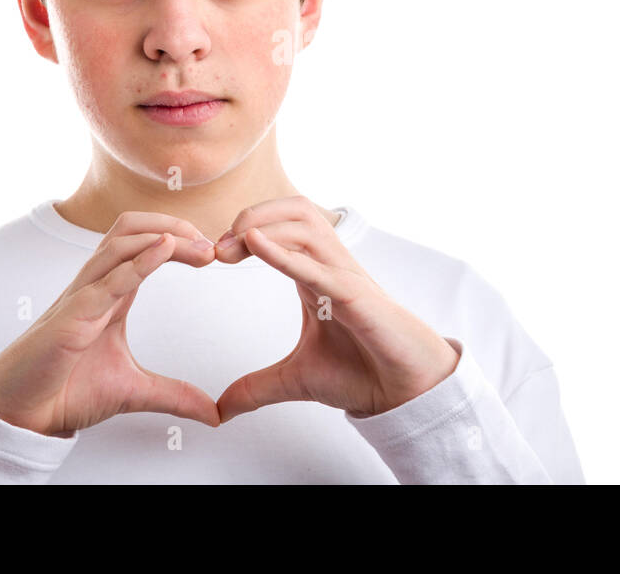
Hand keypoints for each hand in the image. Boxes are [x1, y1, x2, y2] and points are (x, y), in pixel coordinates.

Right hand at [0, 211, 220, 435]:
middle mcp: (95, 287)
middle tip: (211, 243)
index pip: (143, 244)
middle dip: (173, 225)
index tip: (211, 254)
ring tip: (197, 244)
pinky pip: (106, 281)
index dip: (178, 239)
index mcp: (110, 294)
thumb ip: (174, 395)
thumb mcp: (134, 391)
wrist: (23, 415)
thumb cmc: (65, 390)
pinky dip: (138, 262)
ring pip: (117, 244)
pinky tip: (164, 250)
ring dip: (161, 235)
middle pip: (131, 229)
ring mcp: (81, 298)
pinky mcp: (71, 318)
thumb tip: (213, 414)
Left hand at [212, 196, 460, 422]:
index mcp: (316, 274)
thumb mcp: (295, 379)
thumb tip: (220, 410)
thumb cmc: (362, 372)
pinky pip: (318, 266)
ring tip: (235, 243)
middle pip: (295, 210)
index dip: (245, 230)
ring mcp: (345, 277)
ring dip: (266, 225)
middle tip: (220, 247)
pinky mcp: (357, 297)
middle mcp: (331, 266)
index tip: (215, 254)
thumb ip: (256, 388)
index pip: (282, 226)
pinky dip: (284, 253)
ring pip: (307, 225)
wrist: (404, 393)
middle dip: (254, 214)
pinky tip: (256, 244)